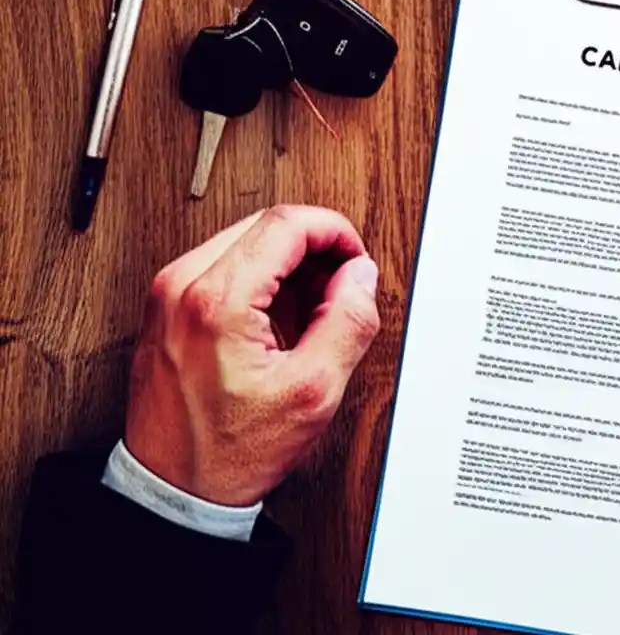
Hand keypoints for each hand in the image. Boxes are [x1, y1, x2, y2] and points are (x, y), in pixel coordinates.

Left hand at [125, 206, 380, 505]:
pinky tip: (281, 321)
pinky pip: (223, 267)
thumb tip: (360, 276)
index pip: (286, 224)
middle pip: (265, 226)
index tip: (356, 258)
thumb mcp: (313, 392)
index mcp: (217, 300)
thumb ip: (347, 322)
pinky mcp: (166, 308)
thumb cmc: (229, 452)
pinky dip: (261, 280)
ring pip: (245, 243)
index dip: (335, 232)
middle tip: (342, 288)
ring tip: (313, 313)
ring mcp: (168, 295)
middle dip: (315, 249)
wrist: (172, 488)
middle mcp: (182, 286)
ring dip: (290, 265)